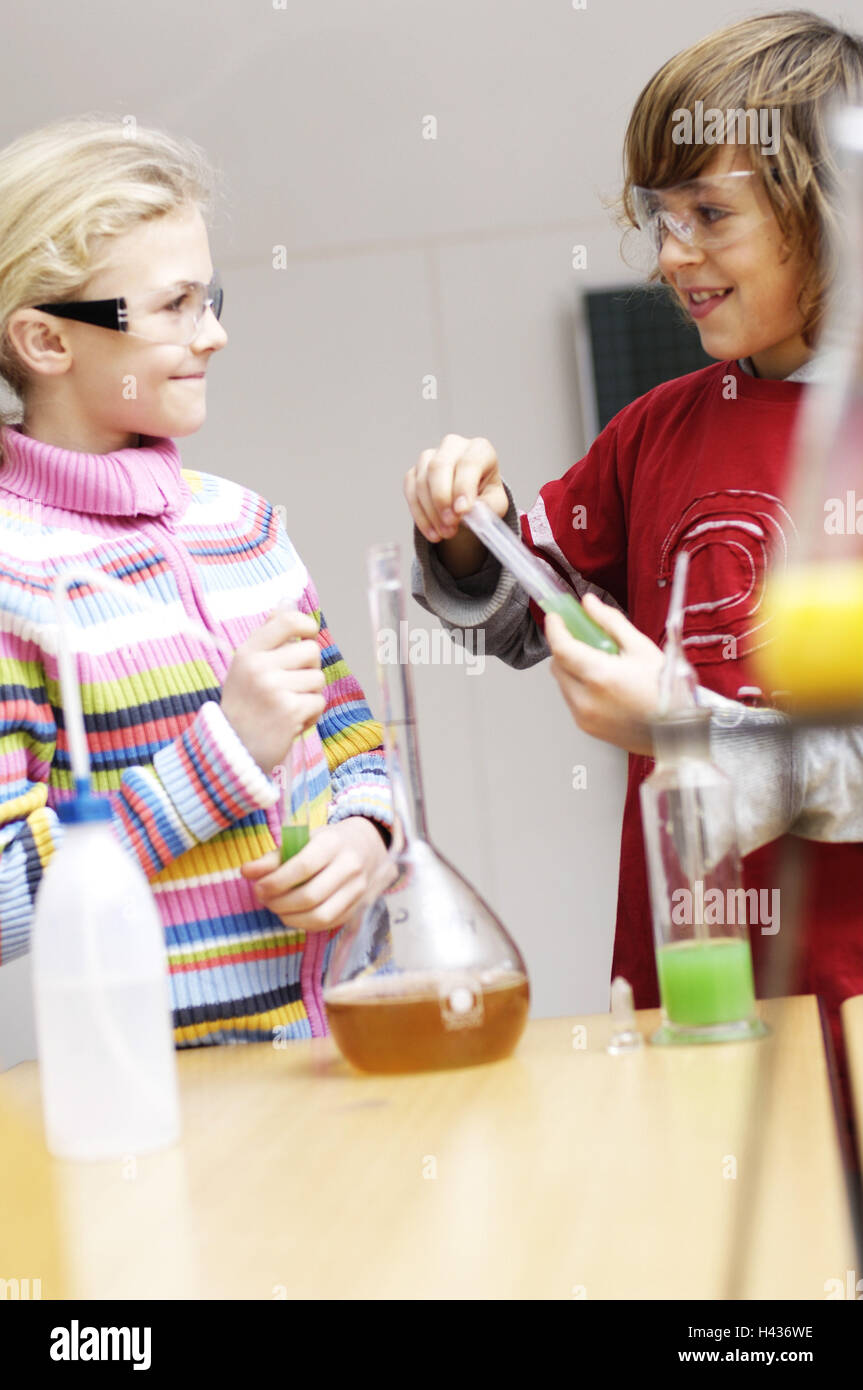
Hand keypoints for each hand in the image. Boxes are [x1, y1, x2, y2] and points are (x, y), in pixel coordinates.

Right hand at [220, 605, 326, 774]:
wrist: (233, 751)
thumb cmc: (245, 705)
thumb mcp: (247, 666)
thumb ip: (269, 635)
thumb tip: (287, 599)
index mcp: (247, 653)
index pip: (286, 621)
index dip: (306, 624)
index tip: (309, 633)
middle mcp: (259, 667)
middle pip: (311, 651)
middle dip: (309, 669)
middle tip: (291, 686)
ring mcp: (274, 689)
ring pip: (318, 679)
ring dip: (309, 695)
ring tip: (288, 706)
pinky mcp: (289, 711)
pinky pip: (318, 702)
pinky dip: (311, 715)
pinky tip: (292, 723)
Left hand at [239, 817, 390, 931]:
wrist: (369, 846)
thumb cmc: (328, 842)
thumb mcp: (303, 840)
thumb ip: (274, 857)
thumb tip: (246, 872)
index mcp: (333, 843)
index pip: (303, 866)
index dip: (276, 881)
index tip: (258, 887)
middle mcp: (350, 867)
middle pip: (311, 896)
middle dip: (280, 903)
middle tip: (263, 899)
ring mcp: (357, 890)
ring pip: (320, 916)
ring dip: (290, 918)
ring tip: (276, 908)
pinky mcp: (358, 908)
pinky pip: (328, 924)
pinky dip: (304, 924)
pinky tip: (292, 914)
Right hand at [404, 434, 508, 577]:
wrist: (469, 501)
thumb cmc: (485, 498)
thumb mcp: (495, 504)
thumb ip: (487, 507)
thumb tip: (470, 513)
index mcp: (479, 449)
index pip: (468, 463)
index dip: (463, 487)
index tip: (462, 511)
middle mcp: (453, 446)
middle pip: (438, 467)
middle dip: (442, 500)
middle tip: (450, 526)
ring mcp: (430, 457)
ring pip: (422, 481)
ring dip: (431, 512)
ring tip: (445, 533)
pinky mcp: (414, 472)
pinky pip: (411, 492)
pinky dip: (420, 516)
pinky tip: (432, 532)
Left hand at [545, 594, 664, 755]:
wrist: (680, 730)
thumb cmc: (668, 692)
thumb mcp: (642, 648)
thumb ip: (611, 622)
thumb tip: (590, 604)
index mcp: (601, 677)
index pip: (562, 648)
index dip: (555, 629)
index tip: (556, 617)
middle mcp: (587, 700)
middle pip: (557, 666)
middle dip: (566, 648)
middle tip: (584, 637)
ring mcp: (585, 717)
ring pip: (563, 683)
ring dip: (573, 668)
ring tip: (601, 664)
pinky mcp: (587, 727)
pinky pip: (572, 699)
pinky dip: (580, 686)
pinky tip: (604, 684)